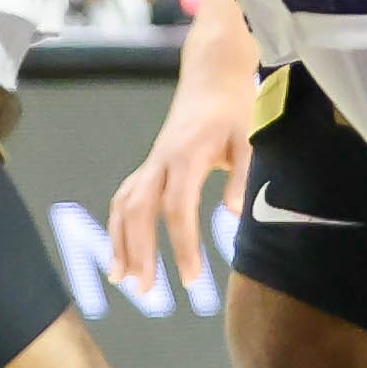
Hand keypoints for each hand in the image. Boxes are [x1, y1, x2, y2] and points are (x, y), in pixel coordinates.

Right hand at [101, 56, 256, 309]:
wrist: (212, 75)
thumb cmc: (233, 108)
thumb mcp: (248, 137)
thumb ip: (242, 175)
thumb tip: (232, 216)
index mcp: (186, 156)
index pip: (177, 208)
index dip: (182, 245)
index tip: (190, 279)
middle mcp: (161, 161)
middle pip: (139, 210)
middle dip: (139, 252)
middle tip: (146, 291)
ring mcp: (151, 163)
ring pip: (124, 205)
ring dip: (120, 242)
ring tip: (124, 280)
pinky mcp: (150, 165)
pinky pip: (125, 198)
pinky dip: (118, 227)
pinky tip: (121, 254)